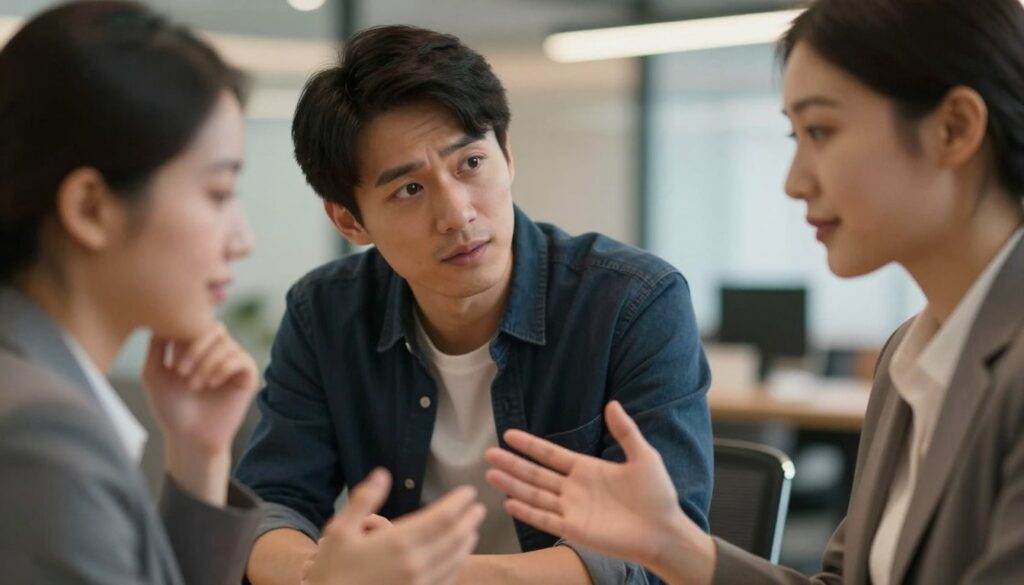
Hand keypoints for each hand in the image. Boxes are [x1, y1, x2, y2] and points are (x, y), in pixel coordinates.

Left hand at [142, 323, 258, 503]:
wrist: (189, 438)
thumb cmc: (171, 408)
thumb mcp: (154, 373)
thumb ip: (156, 345)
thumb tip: (162, 318)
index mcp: (197, 346)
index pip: (196, 322)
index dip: (183, 335)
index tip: (171, 360)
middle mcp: (218, 350)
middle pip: (215, 327)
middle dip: (196, 346)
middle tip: (180, 371)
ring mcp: (234, 361)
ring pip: (226, 345)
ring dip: (206, 364)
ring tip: (193, 386)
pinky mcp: (248, 375)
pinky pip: (240, 360)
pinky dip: (222, 369)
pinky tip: (210, 385)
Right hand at [301, 469, 485, 584]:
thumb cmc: (332, 569)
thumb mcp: (339, 530)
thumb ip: (363, 500)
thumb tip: (382, 474)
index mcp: (399, 542)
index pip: (441, 517)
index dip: (459, 503)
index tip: (469, 492)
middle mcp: (416, 563)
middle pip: (454, 537)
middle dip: (469, 520)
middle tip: (478, 508)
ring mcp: (420, 584)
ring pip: (455, 560)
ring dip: (467, 542)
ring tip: (473, 530)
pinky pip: (447, 580)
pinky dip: (458, 565)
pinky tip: (459, 558)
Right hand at [485, 401, 712, 579]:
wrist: (664, 531)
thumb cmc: (657, 495)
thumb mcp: (643, 456)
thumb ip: (626, 431)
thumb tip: (612, 403)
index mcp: (587, 469)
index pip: (550, 454)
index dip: (530, 445)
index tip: (509, 435)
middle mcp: (574, 489)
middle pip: (535, 474)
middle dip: (512, 464)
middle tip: (488, 454)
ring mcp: (572, 510)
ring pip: (535, 495)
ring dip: (513, 485)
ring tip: (490, 474)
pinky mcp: (575, 530)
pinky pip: (545, 520)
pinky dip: (527, 512)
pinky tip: (509, 503)